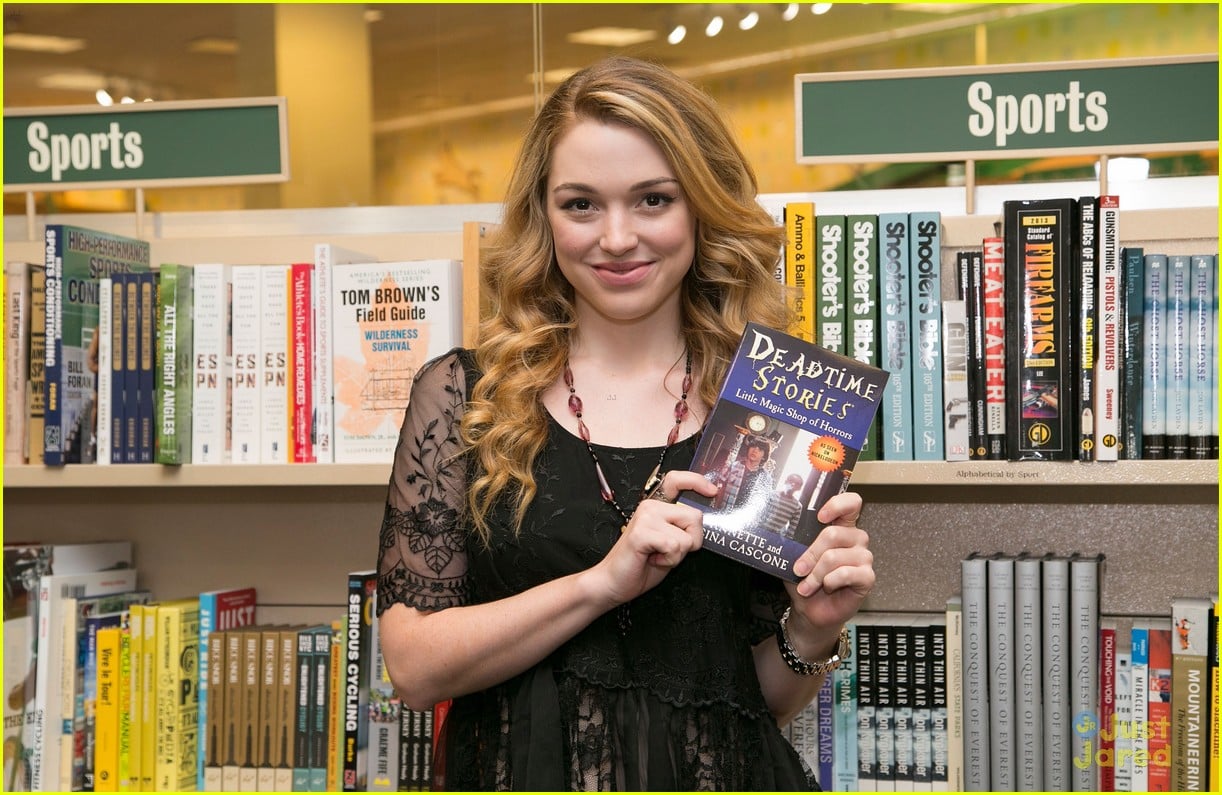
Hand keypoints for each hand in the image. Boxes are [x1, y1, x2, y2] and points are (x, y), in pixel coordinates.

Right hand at [585, 470, 717, 607]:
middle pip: (694, 516)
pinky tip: (653, 559)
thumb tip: (705, 520)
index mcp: (655, 506)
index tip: (712, 490)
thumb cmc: (641, 565)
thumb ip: (682, 528)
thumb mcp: (669, 542)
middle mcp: (650, 507)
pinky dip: (669, 560)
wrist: (614, 583)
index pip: (676, 481)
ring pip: (687, 536)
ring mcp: (645, 517)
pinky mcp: (641, 533)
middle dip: (692, 541)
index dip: (696, 481)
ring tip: (658, 556)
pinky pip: (675, 546)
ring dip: (678, 554)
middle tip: (671, 551)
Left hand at [783, 492, 873, 648]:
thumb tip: (779, 529)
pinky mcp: (867, 577)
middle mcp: (856, 538)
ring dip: (816, 574)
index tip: (820, 516)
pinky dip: (830, 582)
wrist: (810, 610)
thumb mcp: (794, 556)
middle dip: (810, 554)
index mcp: (841, 526)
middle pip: (834, 533)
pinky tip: (826, 587)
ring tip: (807, 585)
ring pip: (835, 557)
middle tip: (798, 569)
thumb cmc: (805, 579)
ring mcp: (864, 557)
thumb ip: (794, 541)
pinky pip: (846, 573)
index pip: (851, 503)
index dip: (838, 504)